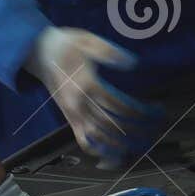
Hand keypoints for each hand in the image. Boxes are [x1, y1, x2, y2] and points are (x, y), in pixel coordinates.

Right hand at [24, 27, 164, 161]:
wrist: (38, 52)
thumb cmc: (66, 44)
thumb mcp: (87, 39)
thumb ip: (109, 51)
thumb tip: (131, 62)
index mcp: (86, 84)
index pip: (119, 105)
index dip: (140, 111)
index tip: (156, 112)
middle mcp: (79, 103)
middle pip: (112, 124)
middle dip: (136, 131)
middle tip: (154, 131)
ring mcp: (72, 113)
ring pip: (99, 137)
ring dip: (121, 145)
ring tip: (141, 145)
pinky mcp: (69, 118)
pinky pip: (82, 140)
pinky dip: (98, 151)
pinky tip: (114, 155)